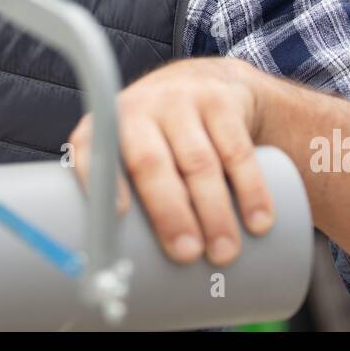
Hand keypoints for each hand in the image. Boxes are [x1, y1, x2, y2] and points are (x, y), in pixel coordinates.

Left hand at [67, 57, 274, 265]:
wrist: (206, 83)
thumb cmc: (160, 137)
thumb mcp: (134, 147)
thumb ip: (127, 191)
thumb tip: (126, 268)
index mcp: (109, 126)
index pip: (92, 148)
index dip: (101, 180)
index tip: (117, 215)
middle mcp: (141, 109)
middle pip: (152, 164)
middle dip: (170, 214)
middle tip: (186, 254)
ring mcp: (181, 101)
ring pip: (199, 162)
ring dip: (214, 212)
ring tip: (222, 252)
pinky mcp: (221, 102)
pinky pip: (237, 150)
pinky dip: (251, 190)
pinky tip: (257, 220)